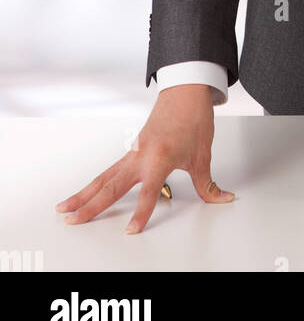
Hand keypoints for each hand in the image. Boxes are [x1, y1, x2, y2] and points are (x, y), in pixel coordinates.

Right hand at [55, 85, 234, 233]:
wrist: (186, 90)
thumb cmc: (193, 117)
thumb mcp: (203, 154)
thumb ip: (208, 184)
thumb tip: (222, 198)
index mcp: (160, 157)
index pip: (149, 192)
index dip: (141, 213)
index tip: (131, 230)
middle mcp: (141, 155)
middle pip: (111, 185)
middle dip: (91, 205)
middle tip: (73, 220)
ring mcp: (133, 151)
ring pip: (104, 176)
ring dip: (83, 193)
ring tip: (64, 208)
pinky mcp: (132, 148)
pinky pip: (110, 169)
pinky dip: (95, 182)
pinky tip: (84, 192)